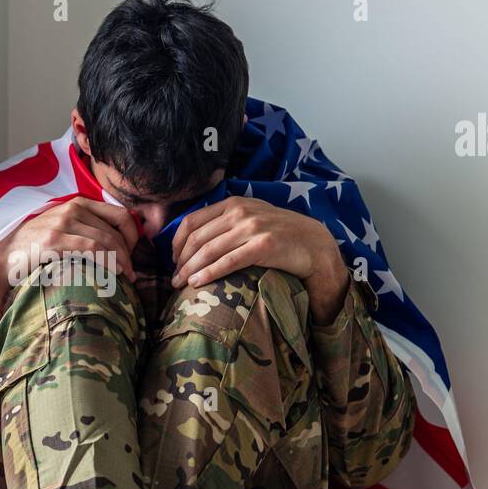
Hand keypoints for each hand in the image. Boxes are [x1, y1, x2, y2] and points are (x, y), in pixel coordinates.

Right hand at [2, 196, 138, 283]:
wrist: (6, 255)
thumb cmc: (38, 246)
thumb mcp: (65, 228)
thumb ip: (88, 229)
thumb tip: (119, 245)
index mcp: (79, 203)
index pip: (120, 214)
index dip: (133, 235)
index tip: (132, 255)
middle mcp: (73, 208)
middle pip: (115, 230)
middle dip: (129, 254)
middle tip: (132, 274)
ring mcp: (63, 222)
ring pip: (106, 240)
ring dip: (121, 260)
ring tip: (126, 277)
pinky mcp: (54, 239)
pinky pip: (91, 248)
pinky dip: (107, 261)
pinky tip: (113, 273)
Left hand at [171, 195, 348, 322]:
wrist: (315, 244)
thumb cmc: (279, 234)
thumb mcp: (251, 218)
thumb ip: (226, 222)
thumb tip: (194, 238)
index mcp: (233, 203)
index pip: (192, 221)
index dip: (176, 243)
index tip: (173, 260)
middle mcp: (240, 212)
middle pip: (197, 238)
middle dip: (180, 261)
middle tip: (173, 278)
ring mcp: (252, 228)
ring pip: (209, 250)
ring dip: (190, 270)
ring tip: (180, 285)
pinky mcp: (263, 246)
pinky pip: (228, 262)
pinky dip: (208, 274)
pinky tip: (197, 284)